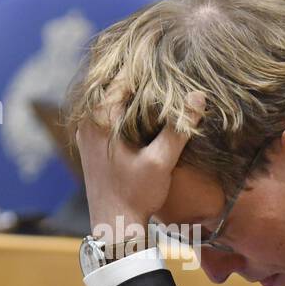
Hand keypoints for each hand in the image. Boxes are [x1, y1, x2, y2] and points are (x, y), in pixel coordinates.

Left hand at [74, 81, 202, 246]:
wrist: (114, 228)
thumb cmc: (135, 196)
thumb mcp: (161, 162)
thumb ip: (178, 128)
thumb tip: (198, 95)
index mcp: (99, 121)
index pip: (120, 80)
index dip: (143, 68)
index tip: (164, 57)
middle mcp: (87, 125)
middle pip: (112, 88)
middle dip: (137, 79)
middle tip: (164, 67)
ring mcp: (86, 136)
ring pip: (108, 102)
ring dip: (130, 95)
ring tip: (157, 85)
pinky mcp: (91, 146)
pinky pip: (106, 117)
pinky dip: (123, 110)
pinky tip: (144, 111)